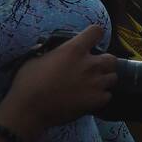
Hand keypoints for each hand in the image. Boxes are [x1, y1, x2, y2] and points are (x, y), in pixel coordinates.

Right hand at [0, 25, 115, 138]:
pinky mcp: (98, 99)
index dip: (93, 36)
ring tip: (91, 85)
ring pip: (113, 77)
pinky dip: (100, 96)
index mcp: (74, 50)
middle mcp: (90, 64)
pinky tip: (89, 98)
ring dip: (104, 79)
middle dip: (104, 62)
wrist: (29, 110)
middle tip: (91, 69)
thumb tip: (54, 50)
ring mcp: (97, 82)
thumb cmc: (28, 83)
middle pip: (111, 58)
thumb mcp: (36, 58)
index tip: (89, 41)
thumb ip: (52, 51)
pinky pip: (107, 95)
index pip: (96, 31)